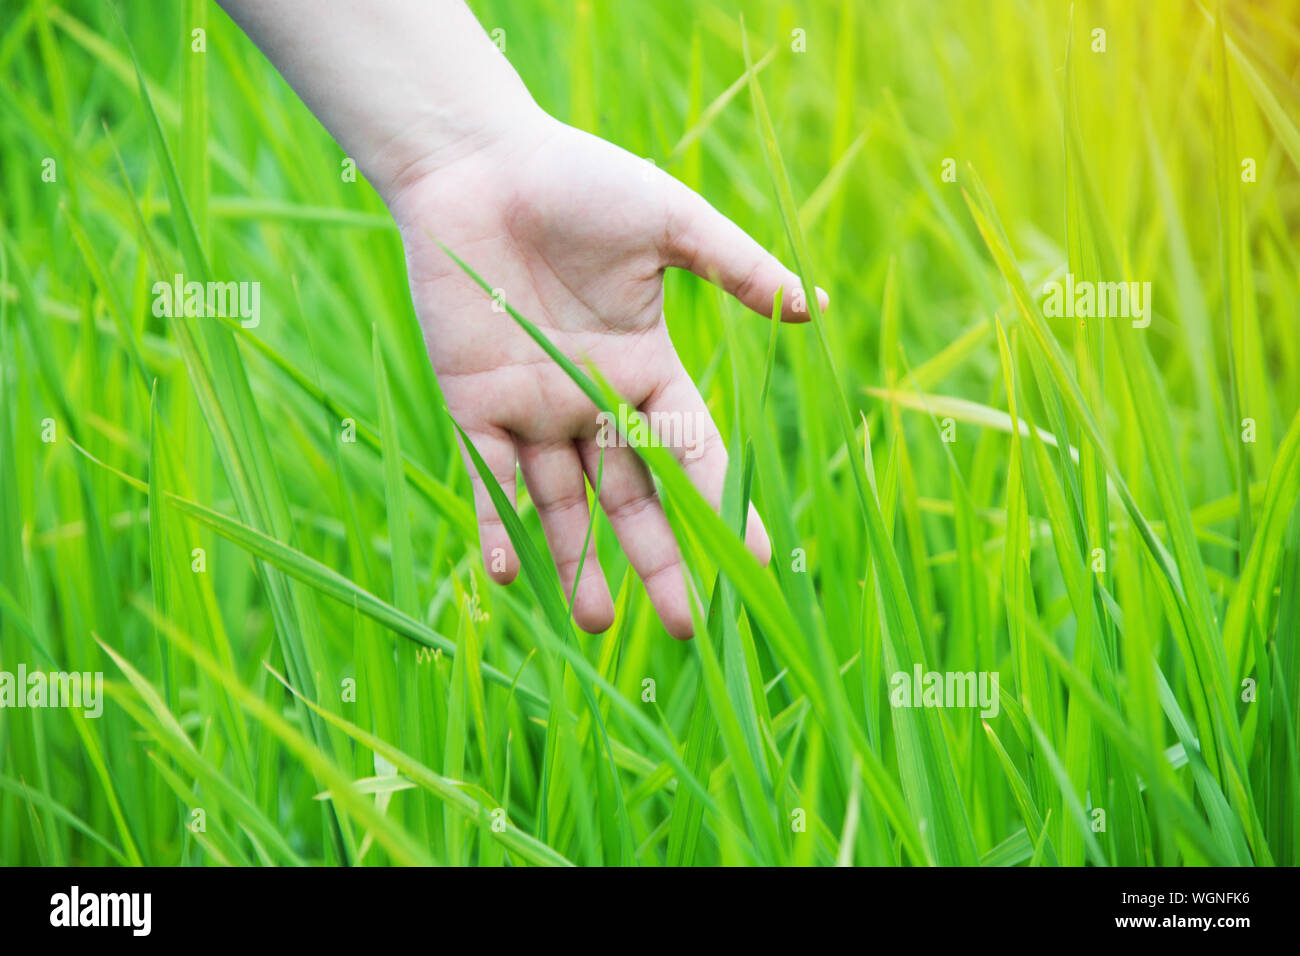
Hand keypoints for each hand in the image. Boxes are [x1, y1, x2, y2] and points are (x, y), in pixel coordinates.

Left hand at [389, 112, 826, 637]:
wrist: (475, 164)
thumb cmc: (576, 181)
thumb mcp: (668, 223)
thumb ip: (734, 267)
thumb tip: (810, 309)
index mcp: (644, 367)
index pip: (691, 452)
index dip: (721, 504)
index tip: (751, 561)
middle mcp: (592, 401)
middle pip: (631, 497)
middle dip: (657, 558)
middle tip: (683, 625)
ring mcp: (532, 408)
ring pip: (560, 502)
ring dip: (577, 561)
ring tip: (597, 626)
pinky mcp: (473, 403)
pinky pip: (487, 477)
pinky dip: (497, 524)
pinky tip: (510, 576)